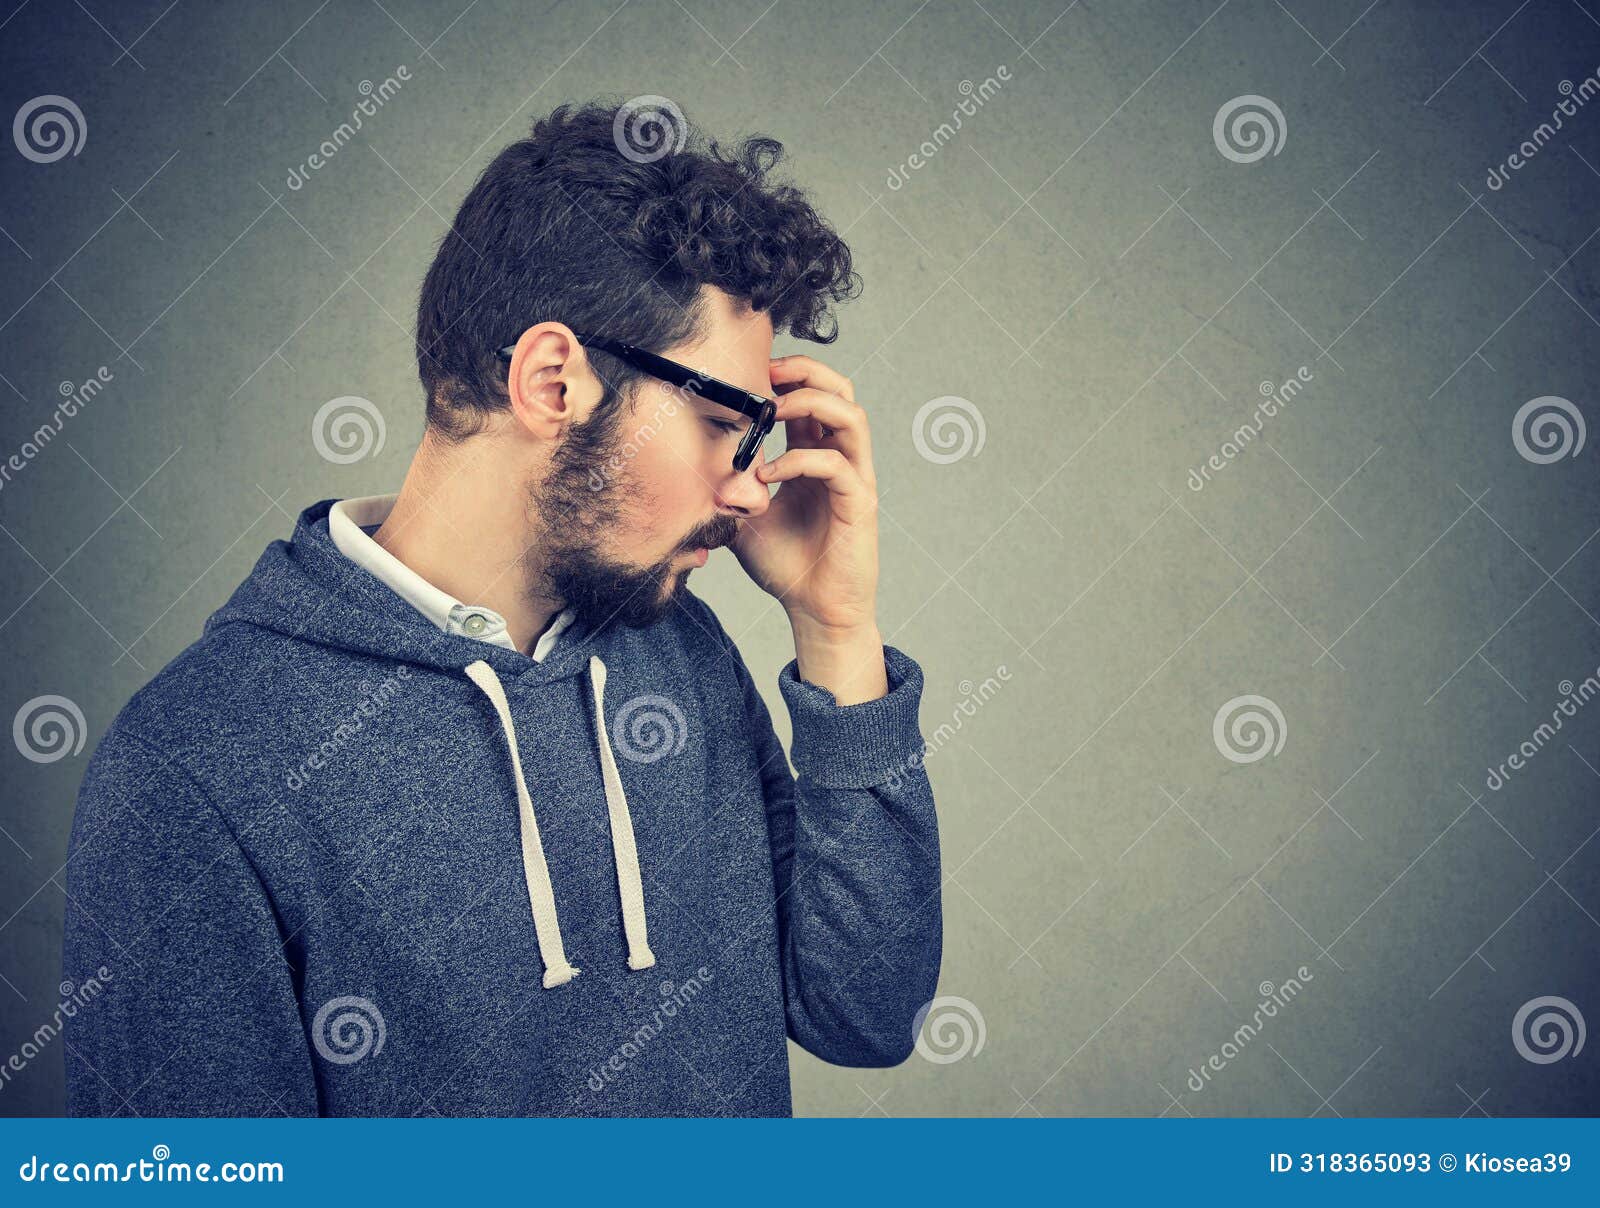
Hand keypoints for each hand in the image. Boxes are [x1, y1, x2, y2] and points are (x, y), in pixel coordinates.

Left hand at [730, 354, 879, 634]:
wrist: (813, 611)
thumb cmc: (786, 565)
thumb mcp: (743, 517)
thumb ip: (727, 488)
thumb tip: (687, 467)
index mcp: (815, 457)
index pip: (812, 396)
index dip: (787, 375)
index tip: (750, 370)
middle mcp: (840, 460)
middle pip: (841, 390)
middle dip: (805, 371)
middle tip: (767, 372)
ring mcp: (854, 479)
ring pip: (851, 416)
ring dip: (811, 402)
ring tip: (773, 409)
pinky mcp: (859, 504)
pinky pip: (836, 465)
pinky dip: (800, 460)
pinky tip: (768, 474)